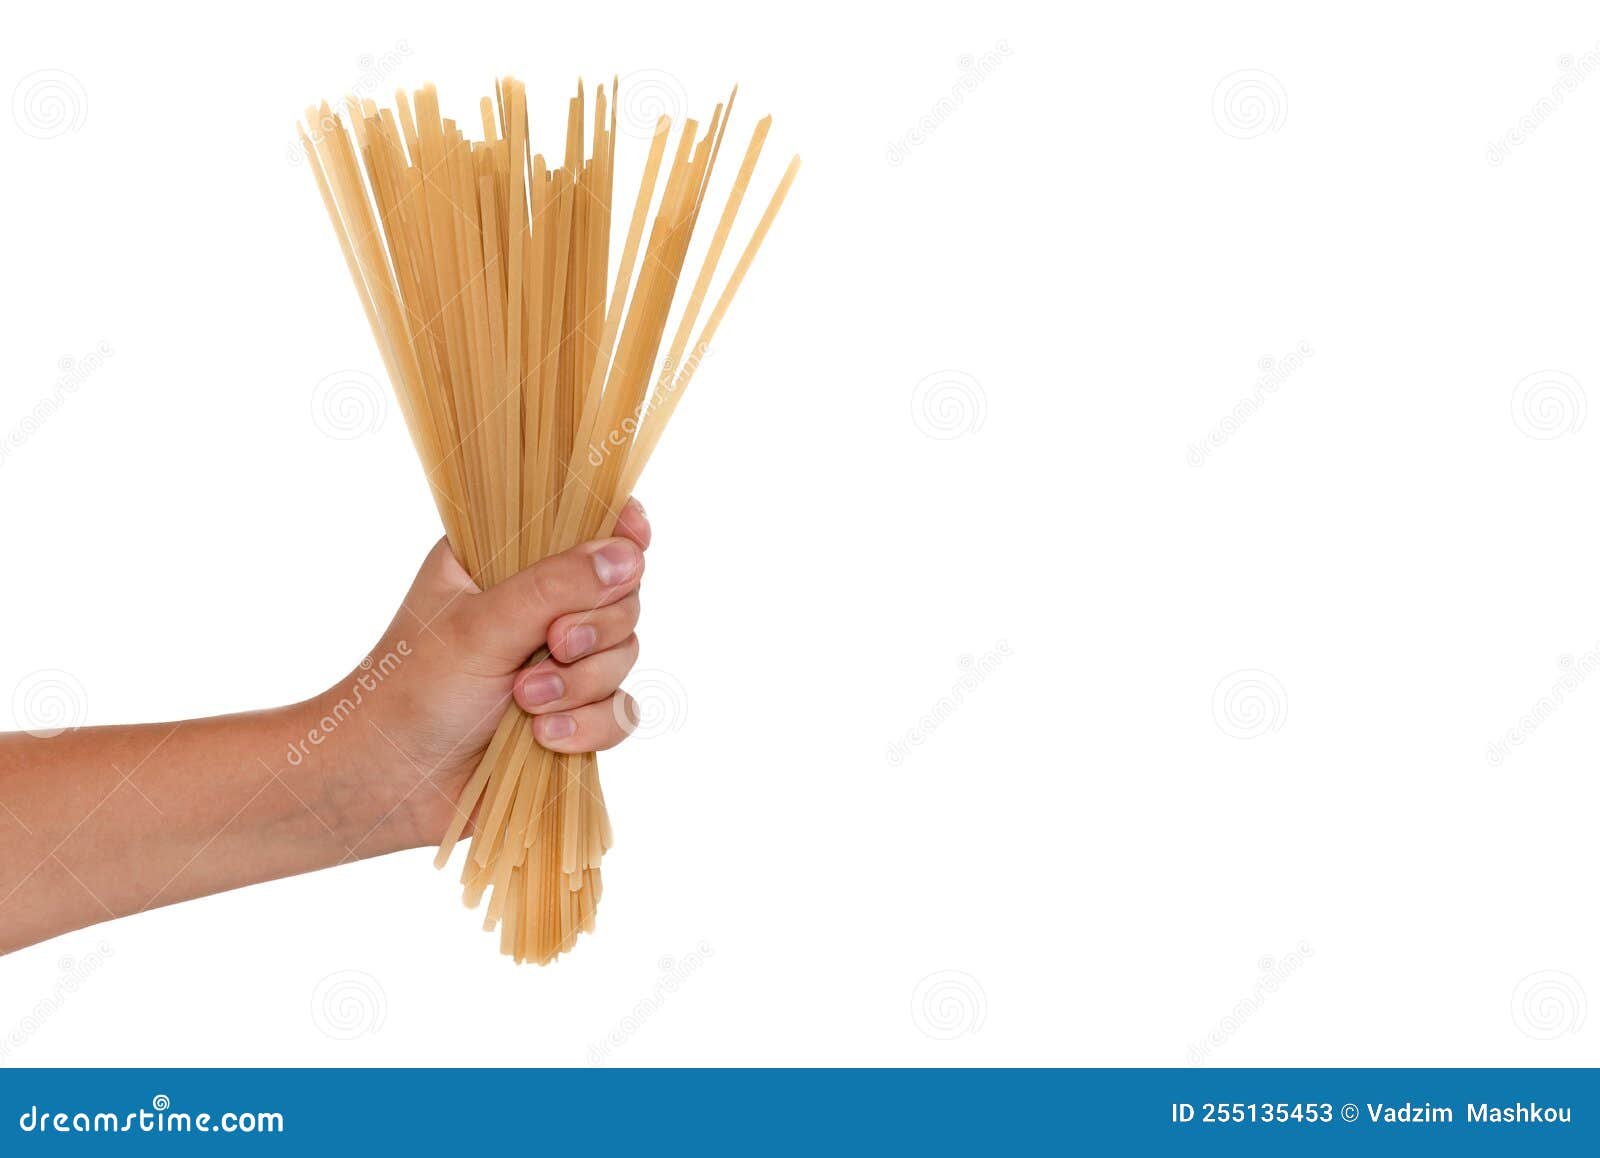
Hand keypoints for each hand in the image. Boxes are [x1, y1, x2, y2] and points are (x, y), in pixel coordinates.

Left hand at [309, 498, 650, 851]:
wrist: (389, 784)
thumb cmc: (414, 692)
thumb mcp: (482, 626)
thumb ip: (557, 587)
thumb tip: (630, 555)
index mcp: (504, 563)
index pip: (579, 529)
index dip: (615, 533)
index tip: (634, 534)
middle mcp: (537, 608)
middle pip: (620, 597)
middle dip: (593, 629)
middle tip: (553, 646)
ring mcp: (557, 664)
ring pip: (624, 656)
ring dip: (582, 684)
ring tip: (526, 702)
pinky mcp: (571, 716)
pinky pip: (619, 711)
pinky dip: (590, 726)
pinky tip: (545, 738)